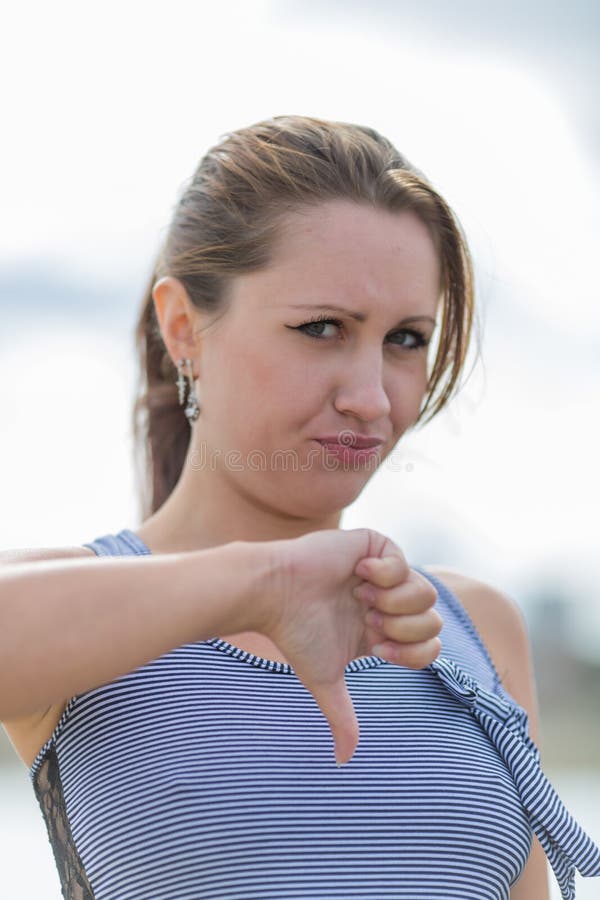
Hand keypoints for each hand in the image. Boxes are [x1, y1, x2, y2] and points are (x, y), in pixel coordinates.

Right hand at [258, 528, 441, 765]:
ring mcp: (384, 572)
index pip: (429, 646)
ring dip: (394, 600)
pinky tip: (358, 572)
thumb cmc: (296, 634)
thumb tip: (344, 761)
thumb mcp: (325, 679)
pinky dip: (384, 571)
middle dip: (403, 627)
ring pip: (426, 592)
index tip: (376, 648)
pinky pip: (403, 560)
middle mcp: (388, 602)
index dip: (411, 653)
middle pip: (434, 620)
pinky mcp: (374, 546)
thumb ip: (342, 717)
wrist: (274, 594)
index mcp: (382, 631)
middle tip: (370, 619)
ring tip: (363, 596)